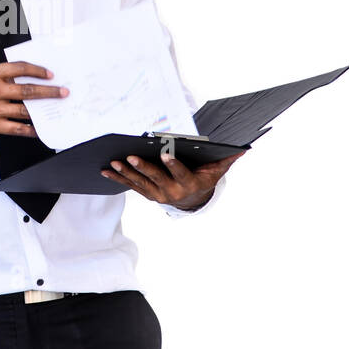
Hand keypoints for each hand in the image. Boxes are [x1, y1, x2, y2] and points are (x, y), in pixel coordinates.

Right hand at [0, 62, 68, 140]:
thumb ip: (0, 76)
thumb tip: (24, 78)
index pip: (20, 68)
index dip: (38, 70)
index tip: (50, 75)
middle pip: (28, 90)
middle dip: (49, 91)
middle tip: (62, 92)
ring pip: (25, 110)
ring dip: (42, 110)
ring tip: (54, 109)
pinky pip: (16, 128)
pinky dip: (30, 129)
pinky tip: (38, 128)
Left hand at [100, 150, 244, 209]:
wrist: (193, 199)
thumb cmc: (204, 178)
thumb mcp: (216, 171)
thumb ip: (226, 159)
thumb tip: (242, 148)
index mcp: (188, 184)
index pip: (180, 173)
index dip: (172, 164)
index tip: (165, 153)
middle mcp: (171, 192)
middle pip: (155, 178)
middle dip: (143, 167)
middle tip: (131, 157)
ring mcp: (156, 194)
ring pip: (139, 183)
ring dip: (126, 172)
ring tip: (114, 162)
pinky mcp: (146, 193)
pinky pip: (131, 185)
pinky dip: (118, 178)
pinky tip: (106, 170)